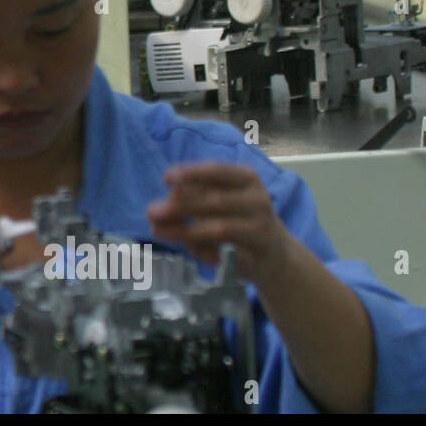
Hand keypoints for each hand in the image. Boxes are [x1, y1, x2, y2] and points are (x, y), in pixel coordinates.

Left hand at [146, 162, 293, 282]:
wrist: (274, 254)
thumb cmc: (237, 220)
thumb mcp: (216, 202)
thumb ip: (190, 199)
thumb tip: (160, 207)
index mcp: (246, 178)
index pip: (218, 171)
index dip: (192, 173)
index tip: (167, 178)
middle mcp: (257, 199)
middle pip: (215, 200)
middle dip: (180, 206)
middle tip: (152, 211)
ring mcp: (261, 228)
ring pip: (220, 228)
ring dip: (185, 230)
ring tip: (158, 231)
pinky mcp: (258, 255)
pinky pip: (225, 253)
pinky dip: (203, 252)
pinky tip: (189, 249)